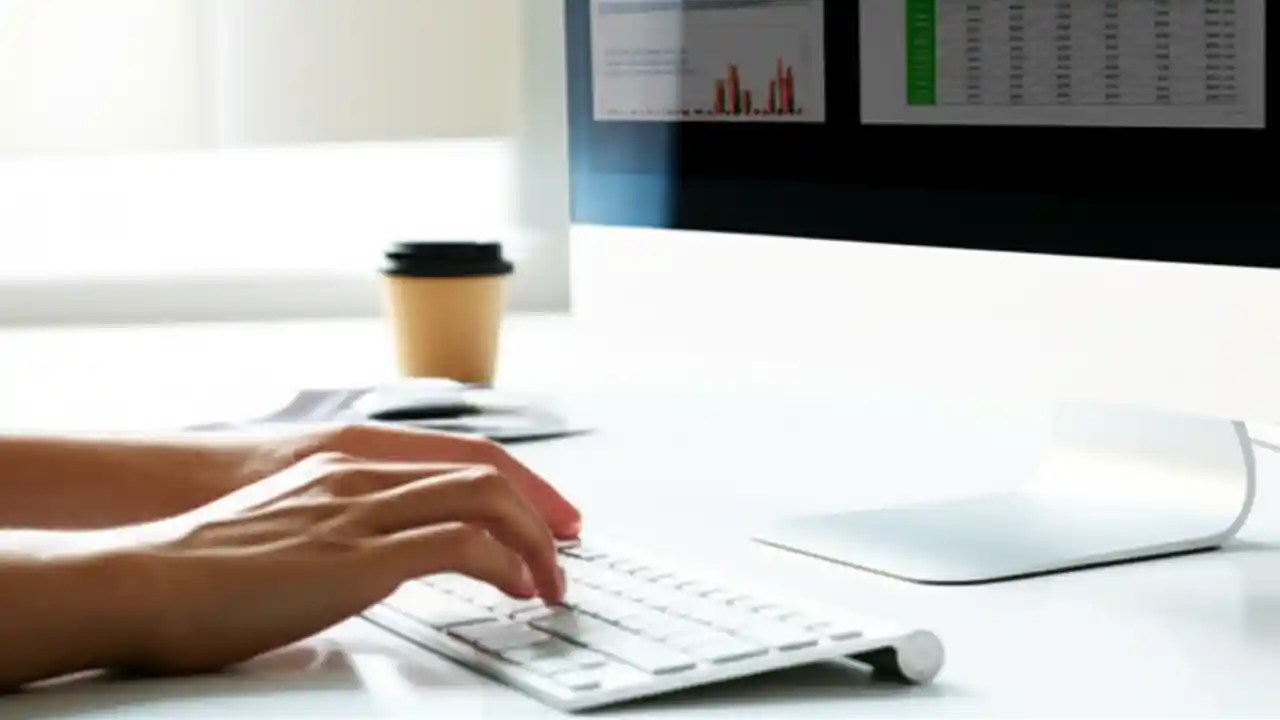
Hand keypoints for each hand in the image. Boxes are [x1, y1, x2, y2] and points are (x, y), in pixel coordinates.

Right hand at [120, 451, 565, 676]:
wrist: (140, 580)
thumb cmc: (193, 570)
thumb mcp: (279, 534)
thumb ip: (328, 535)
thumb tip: (359, 565)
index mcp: (340, 469)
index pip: (452, 458)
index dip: (509, 483)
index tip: (539, 515)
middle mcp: (359, 479)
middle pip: (482, 471)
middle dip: (537, 509)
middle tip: (565, 546)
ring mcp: (361, 514)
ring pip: (483, 500)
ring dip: (533, 540)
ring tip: (552, 579)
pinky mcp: (360, 558)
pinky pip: (460, 547)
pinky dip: (505, 563)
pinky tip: (516, 589)